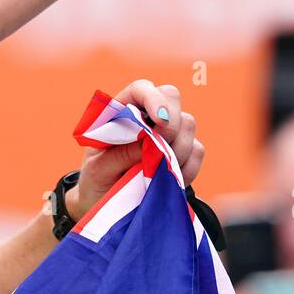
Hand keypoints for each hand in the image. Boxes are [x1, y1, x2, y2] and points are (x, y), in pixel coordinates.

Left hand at [67, 79, 203, 219]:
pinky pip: (197, 151)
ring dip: (178, 148)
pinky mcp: (183, 154)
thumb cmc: (95, 181)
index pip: (141, 89)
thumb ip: (120, 155)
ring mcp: (167, 133)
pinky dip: (188, 167)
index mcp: (120, 111)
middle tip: (161, 151)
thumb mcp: (98, 170)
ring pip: (188, 124)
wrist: (105, 204)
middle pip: (171, 97)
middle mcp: (146, 116)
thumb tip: (150, 142)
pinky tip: (171, 181)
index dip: (153, 99)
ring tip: (158, 172)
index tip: (160, 120)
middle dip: (171, 122)